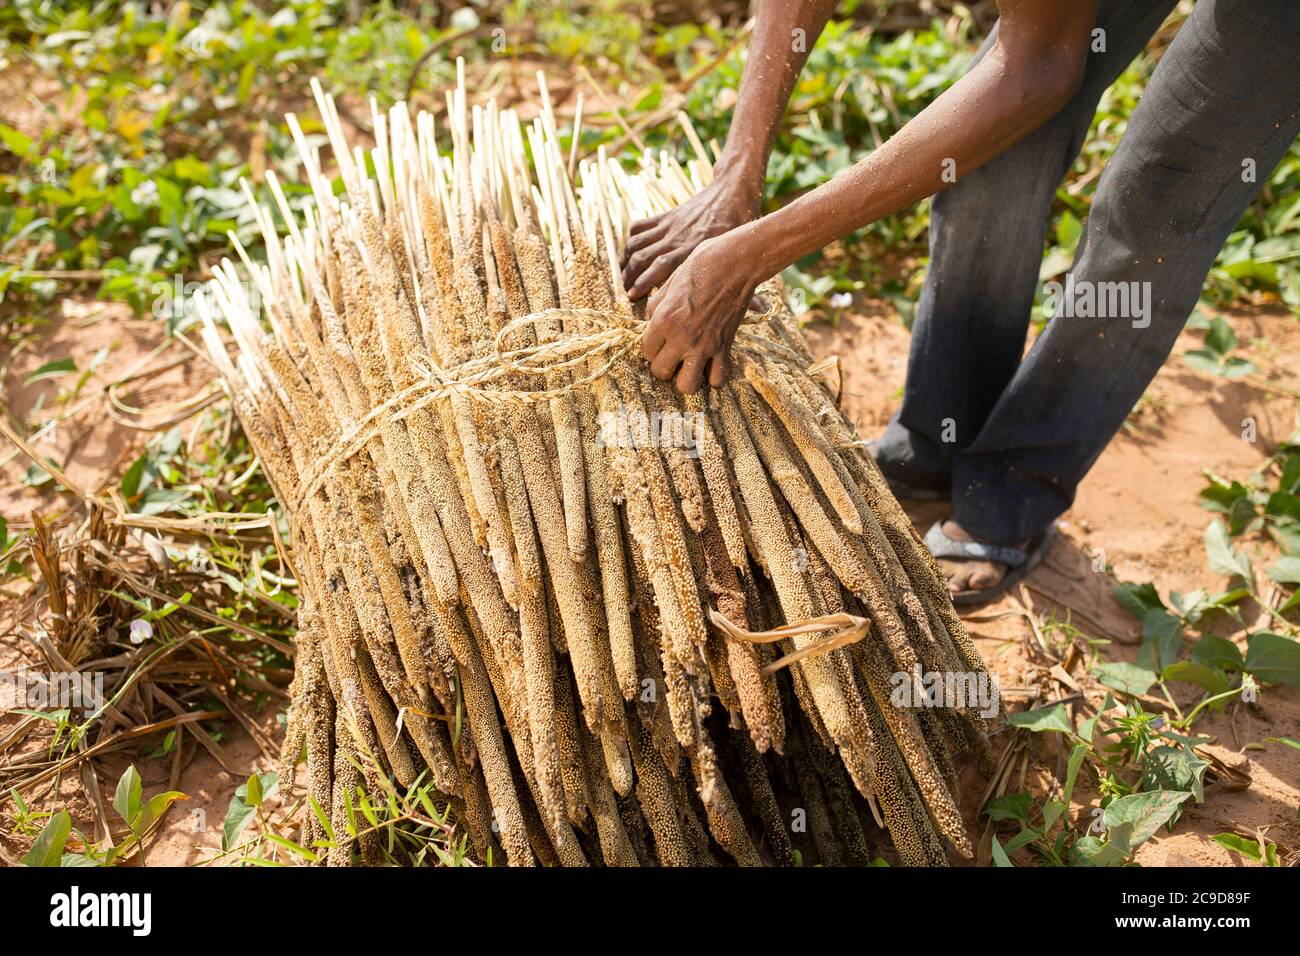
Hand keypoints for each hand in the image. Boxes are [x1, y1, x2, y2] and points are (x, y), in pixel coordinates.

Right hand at [621, 173, 759, 300]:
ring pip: (637, 243)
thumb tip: (759, 311)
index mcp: (691, 249)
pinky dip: (631, 240)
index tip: (632, 296)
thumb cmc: (738, 225)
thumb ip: (746, 282)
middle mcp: (676, 237)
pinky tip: (629, 253)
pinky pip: (640, 226)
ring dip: (626, 260)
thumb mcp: (741, 253)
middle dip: (630, 275)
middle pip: (643, 257)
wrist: (732, 192)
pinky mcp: (666, 216)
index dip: (644, 281)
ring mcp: (668, 226)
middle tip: (626, 291)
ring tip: (624, 276)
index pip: (660, 267)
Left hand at [641, 234, 757, 393]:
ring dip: (685, 379)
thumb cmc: (700, 266)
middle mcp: (681, 337)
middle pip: (660, 372)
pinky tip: (710, 365)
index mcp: (663, 320)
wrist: (735, 263)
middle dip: (663, 366)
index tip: (660, 341)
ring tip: (688, 366)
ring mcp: (704, 346)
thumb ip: (656, 306)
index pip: (645, 351)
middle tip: (671, 355)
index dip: (651, 347)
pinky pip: (717, 379)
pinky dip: (713, 377)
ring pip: (686, 387)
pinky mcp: (725, 348)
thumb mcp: (669, 282)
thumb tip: (651, 320)